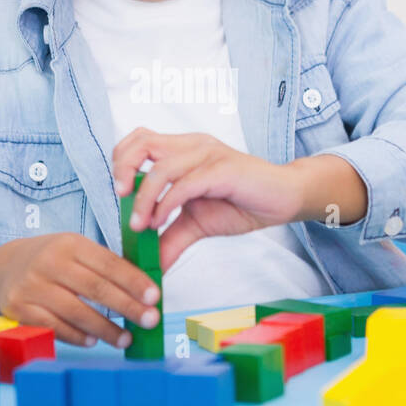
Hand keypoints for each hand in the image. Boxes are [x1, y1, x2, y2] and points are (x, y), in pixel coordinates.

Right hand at [0, 233, 160, 348]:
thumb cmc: (52, 263)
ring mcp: (32, 286)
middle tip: (150, 320)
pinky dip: (77, 336)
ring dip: (105, 329)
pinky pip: (55, 327)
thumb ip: (105, 266)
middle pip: (95, 288)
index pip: (108, 263)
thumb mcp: (74, 252)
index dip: (133, 281)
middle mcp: (49, 262)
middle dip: (127, 306)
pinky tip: (94, 340)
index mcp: (69, 244)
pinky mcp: (19, 309)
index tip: (154, 297)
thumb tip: (145, 290)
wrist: (4, 270)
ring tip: (126, 338)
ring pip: (76, 311)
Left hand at [113, 129, 303, 270]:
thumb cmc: (242, 203)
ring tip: (140, 225)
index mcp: (183, 150)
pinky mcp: (221, 170)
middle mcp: (192, 145)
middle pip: (142, 141)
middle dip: (122, 167)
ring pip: (160, 167)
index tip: (120, 193)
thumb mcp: (196, 225)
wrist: (284, 199)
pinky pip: (184, 184)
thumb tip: (149, 265)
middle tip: (121, 197)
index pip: (139, 140)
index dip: (122, 161)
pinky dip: (166, 204)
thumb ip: (170, 239)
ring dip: (144, 198)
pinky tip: (161, 222)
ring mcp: (207, 155)